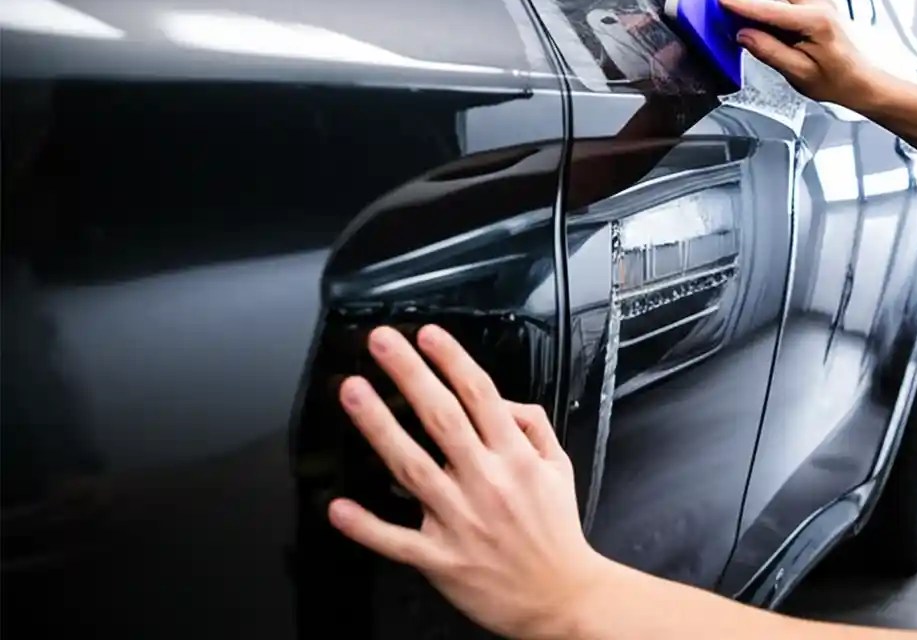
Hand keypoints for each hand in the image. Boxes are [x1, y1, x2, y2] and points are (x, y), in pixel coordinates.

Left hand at [327, 325, 613, 639]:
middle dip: (409, 374)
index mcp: (514, 457)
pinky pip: (397, 540)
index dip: (452, 360)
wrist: (562, 597)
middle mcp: (486, 482)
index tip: (428, 335)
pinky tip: (339, 507)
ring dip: (379, 427)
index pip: (480, 395)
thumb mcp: (559, 467)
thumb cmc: (555, 533)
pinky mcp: (441, 558)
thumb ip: (533, 426)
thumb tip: (502, 401)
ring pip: (412, 465)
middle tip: (381, 343)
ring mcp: (461, 520)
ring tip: (353, 393)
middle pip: (441, 417)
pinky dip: (366, 525)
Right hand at [719, 0, 880, 106]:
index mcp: (815, 22)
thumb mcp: (798, 74)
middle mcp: (820, 5)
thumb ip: (770, 52)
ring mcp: (821, 1)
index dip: (743, 5)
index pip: (770, 10)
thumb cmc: (835, 80)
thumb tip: (744, 36)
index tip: (724, 0)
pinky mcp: (818, 3)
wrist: (858, 79)